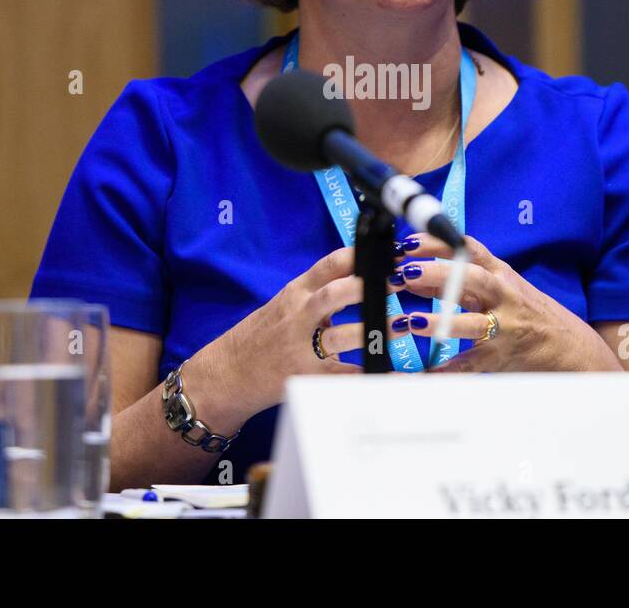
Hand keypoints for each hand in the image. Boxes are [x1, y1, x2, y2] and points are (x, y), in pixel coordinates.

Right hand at [200, 246, 414, 415]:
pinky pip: (341, 374)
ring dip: (374, 329)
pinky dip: (366, 372)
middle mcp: (297, 316)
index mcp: (296, 293)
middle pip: (335, 293)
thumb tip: (360, 275)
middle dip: (368, 286)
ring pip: (341, 334)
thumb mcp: (285, 305)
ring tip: (402, 325)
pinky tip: (387, 369)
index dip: (360, 256)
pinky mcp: (305, 376)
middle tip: (397, 283)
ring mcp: (300, 347)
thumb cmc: (261, 337)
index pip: (329, 265)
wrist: (226, 373)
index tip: (387, 253)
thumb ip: (317, 292)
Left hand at [391, 234, 620, 373]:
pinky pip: (474, 363)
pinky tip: (430, 371)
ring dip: (440, 322)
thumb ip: (456, 282)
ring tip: (412, 322)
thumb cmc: (524, 310)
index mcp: (498, 274)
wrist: (568, 345)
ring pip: (472, 322)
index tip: (408, 243)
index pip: (466, 249)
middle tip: (406, 274)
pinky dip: (452, 368)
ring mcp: (505, 327)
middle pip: (471, 278)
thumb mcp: (496, 288)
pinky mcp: (502, 355)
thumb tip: (411, 276)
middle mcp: (503, 295)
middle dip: (438, 274)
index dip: (437, 244)